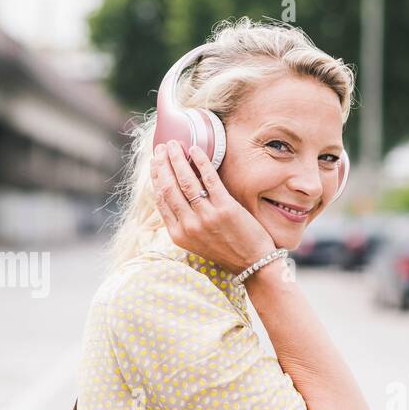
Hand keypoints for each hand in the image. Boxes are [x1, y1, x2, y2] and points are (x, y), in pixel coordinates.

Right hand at [151, 139, 275, 274]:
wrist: (253, 264)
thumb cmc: (226, 251)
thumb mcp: (197, 242)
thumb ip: (184, 222)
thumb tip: (175, 193)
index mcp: (179, 235)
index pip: (161, 200)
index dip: (156, 178)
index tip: (155, 163)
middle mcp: (189, 226)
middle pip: (169, 187)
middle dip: (163, 164)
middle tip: (162, 147)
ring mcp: (207, 217)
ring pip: (186, 181)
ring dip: (177, 159)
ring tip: (175, 145)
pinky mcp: (226, 209)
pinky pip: (209, 179)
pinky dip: (201, 162)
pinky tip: (196, 151)